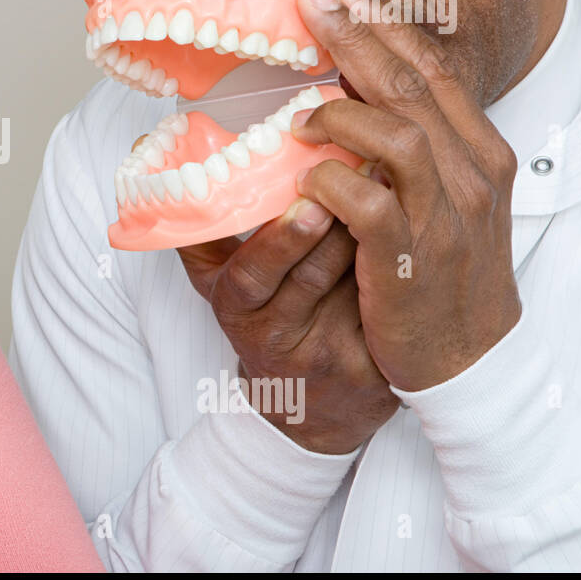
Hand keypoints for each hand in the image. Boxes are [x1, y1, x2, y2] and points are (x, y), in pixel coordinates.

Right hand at [178, 200, 400, 454]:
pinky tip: (415, 238)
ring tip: (392, 194)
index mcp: (237, 313)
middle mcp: (281, 338)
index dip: (279, 241)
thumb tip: (164, 174)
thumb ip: (197, 235)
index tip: (308, 203)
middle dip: (338, 228)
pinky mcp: (376, 371)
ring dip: (376, 242)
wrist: (307, 405)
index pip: (250, 276)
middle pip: (310, 278)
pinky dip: (403, 272)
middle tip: (365, 179)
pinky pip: (392, 313)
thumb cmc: (262, 324)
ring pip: (355, 291)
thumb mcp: (217, 288)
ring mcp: (331, 356)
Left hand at [289, 0, 521, 391]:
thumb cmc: (447, 270)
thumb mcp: (447, 196)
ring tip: (298, 111)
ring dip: (340, 112)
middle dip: (358, 36)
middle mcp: (469, 173)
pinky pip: (365, 203)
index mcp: (480, 151)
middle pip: (410, 87)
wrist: (471, 356)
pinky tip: (304, 175)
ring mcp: (442, 215)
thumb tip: (363, 92)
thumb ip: (417, 145)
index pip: (433, 71)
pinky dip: (330, 181)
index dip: (387, 25)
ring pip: (395, 136)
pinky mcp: (407, 257)